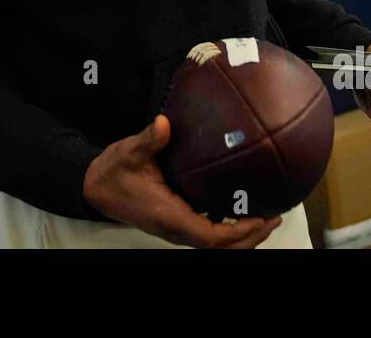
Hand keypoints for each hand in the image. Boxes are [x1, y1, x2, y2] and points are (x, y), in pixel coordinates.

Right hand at [82, 114, 282, 247]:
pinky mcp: (176, 222)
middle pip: (220, 247)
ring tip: (265, 217)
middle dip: (250, 238)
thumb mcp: (129, 152)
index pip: (211, 237)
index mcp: (169, 216)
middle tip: (275, 218)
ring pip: (215, 244)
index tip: (260, 219)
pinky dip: (228, 228)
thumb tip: (164, 123)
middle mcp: (176, 229)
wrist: (95, 186)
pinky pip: (208, 233)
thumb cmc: (114, 172)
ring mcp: (176, 228)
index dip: (238, 232)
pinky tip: (238, 209)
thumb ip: (148, 140)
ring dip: (241, 236)